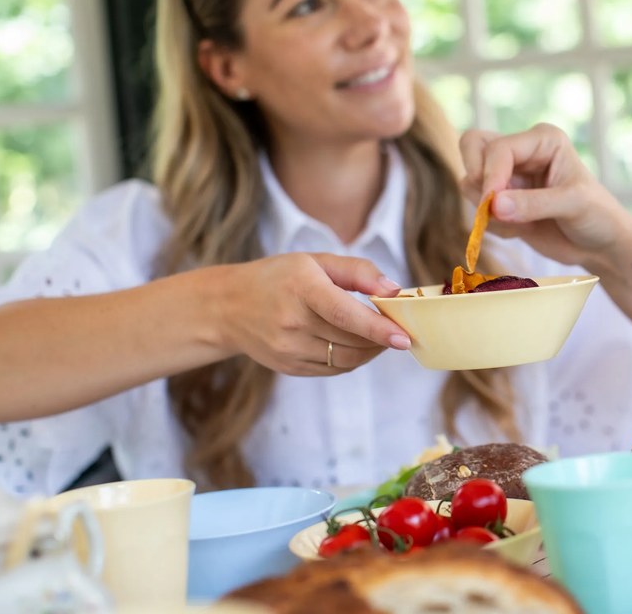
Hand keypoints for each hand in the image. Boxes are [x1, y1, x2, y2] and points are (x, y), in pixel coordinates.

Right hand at [215, 252, 410, 375]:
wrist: (227, 308)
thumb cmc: (278, 278)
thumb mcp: (314, 261)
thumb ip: (357, 271)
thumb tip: (393, 290)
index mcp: (301, 289)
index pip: (344, 314)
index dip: (377, 328)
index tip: (404, 337)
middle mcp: (292, 323)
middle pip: (351, 341)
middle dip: (381, 338)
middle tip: (398, 328)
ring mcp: (289, 350)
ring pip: (346, 360)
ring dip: (371, 351)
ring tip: (380, 337)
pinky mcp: (289, 367)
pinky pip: (333, 369)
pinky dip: (353, 360)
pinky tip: (357, 345)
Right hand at [459, 124, 631, 266]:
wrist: (601, 246)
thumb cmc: (598, 216)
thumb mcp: (573, 205)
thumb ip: (534, 204)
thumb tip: (493, 206)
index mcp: (542, 140)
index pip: (498, 148)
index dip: (490, 175)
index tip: (490, 206)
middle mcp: (522, 152)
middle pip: (472, 146)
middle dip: (477, 180)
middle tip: (488, 209)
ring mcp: (509, 176)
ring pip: (470, 181)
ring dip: (486, 209)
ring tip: (521, 225)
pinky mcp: (502, 201)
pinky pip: (477, 209)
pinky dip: (493, 226)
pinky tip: (523, 232)